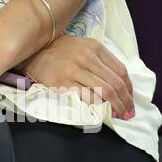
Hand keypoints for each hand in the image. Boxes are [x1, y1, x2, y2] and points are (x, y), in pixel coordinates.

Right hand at [19, 35, 135, 118]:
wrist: (31, 54)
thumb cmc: (58, 51)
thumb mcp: (81, 47)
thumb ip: (99, 60)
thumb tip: (119, 83)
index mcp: (94, 47)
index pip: (120, 70)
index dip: (129, 88)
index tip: (130, 99)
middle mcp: (87, 56)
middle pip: (115, 83)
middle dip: (126, 101)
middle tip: (128, 113)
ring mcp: (75, 69)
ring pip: (105, 91)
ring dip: (116, 106)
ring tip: (118, 115)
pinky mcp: (64, 82)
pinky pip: (88, 96)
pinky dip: (98, 106)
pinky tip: (101, 111)